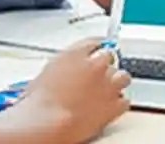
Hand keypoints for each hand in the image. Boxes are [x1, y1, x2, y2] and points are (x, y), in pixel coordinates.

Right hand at [11, 39, 130, 142]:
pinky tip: (111, 107)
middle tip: (97, 76)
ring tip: (108, 90)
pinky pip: (125, 101)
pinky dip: (119, 104)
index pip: (94, 42)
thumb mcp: (45, 74)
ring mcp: (108, 84)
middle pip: (109, 57)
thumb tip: (62, 73)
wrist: (48, 122)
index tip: (95, 52)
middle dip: (105, 66)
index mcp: (76, 53)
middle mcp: (95, 65)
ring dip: (116, 82)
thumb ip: (61, 67)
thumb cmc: (39, 102)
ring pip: (123, 76)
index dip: (95, 49)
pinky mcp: (115, 105)